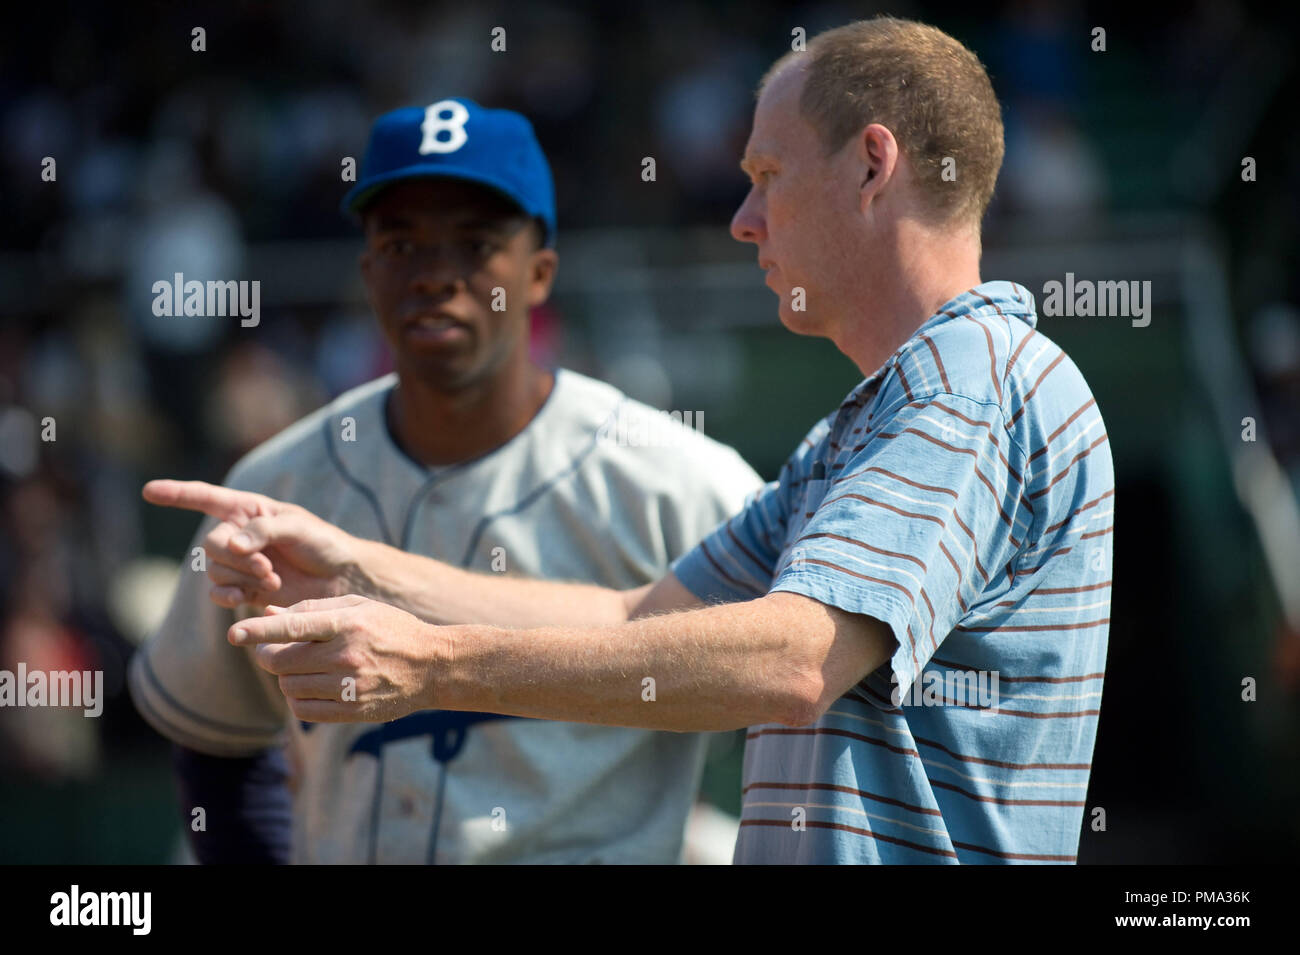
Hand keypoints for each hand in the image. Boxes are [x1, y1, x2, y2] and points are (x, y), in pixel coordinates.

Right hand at [143, 479, 363, 608]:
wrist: (342, 579)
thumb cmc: (324, 543)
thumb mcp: (298, 527)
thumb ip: (263, 531)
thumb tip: (230, 545)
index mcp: (250, 510)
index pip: (206, 498)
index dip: (177, 494)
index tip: (148, 491)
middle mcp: (239, 536)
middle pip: (210, 544)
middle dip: (234, 558)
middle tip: (267, 567)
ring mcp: (240, 563)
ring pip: (214, 570)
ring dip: (239, 577)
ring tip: (272, 579)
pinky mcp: (246, 589)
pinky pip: (219, 592)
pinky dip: (229, 595)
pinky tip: (248, 596)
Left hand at [227, 595, 444, 722]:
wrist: (432, 666)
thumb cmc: (391, 628)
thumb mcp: (358, 606)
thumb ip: (312, 608)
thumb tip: (267, 614)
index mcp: (347, 623)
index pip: (292, 627)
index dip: (258, 630)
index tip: (234, 632)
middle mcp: (346, 656)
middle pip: (281, 661)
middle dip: (269, 654)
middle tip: (274, 649)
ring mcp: (349, 686)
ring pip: (289, 686)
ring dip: (285, 676)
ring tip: (302, 667)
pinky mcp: (352, 710)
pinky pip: (304, 709)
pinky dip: (297, 698)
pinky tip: (311, 686)